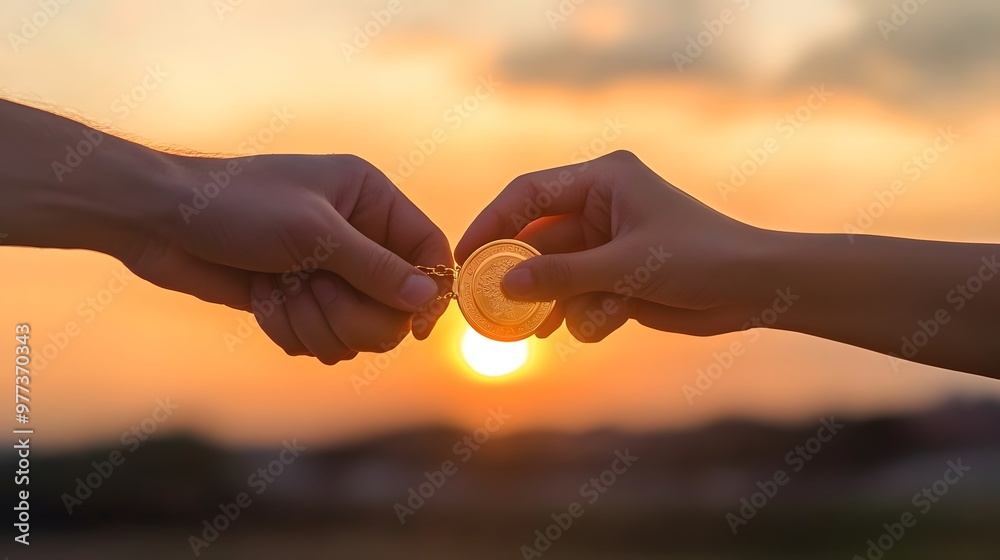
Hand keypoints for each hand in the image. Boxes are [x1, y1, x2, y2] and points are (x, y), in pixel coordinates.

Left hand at [125, 153, 451, 363]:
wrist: (159, 222)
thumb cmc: (235, 207)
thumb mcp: (313, 233)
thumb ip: (376, 268)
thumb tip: (428, 297)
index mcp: (369, 198)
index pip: (427, 248)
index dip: (429, 290)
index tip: (418, 328)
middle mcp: (356, 233)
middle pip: (396, 302)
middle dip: (355, 312)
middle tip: (316, 295)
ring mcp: (328, 269)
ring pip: (358, 328)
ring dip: (317, 322)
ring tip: (280, 292)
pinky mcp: (300, 298)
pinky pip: (323, 338)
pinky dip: (292, 328)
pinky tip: (264, 300)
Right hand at [457, 150, 766, 341]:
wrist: (755, 289)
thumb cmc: (700, 258)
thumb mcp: (625, 266)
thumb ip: (561, 275)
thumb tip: (505, 286)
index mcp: (603, 181)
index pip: (529, 194)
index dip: (492, 223)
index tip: (465, 256)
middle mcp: (601, 207)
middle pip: (538, 240)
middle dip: (521, 276)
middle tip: (490, 307)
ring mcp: (608, 244)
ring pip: (556, 275)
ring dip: (557, 303)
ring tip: (542, 330)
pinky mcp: (618, 276)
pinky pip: (580, 295)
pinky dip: (586, 314)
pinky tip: (608, 322)